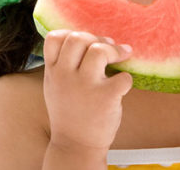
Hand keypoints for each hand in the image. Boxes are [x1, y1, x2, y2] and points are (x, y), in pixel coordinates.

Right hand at [43, 30, 133, 152]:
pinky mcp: (105, 97)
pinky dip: (127, 78)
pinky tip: (123, 85)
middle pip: (78, 38)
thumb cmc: (70, 112)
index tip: (84, 42)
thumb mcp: (56, 86)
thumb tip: (87, 39)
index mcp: (52, 72)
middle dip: (97, 38)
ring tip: (121, 55)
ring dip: (114, 50)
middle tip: (108, 47)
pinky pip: (123, 76)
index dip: (71, 33)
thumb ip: (63, 64)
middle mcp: (65, 76)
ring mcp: (85, 86)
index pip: (54, 38)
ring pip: (99, 50)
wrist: (75, 147)